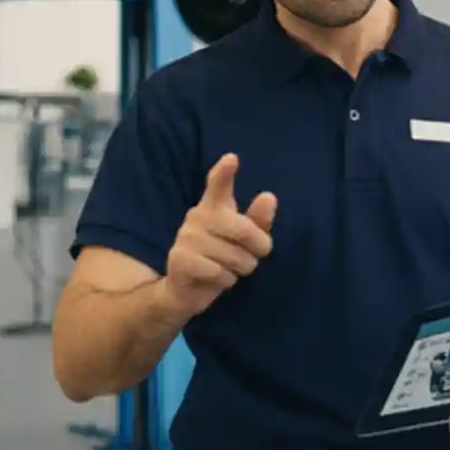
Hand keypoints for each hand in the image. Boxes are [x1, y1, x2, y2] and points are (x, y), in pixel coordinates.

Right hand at [160, 153, 276, 317]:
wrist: (186, 290)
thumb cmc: (221, 258)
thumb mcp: (243, 240)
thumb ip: (258, 221)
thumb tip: (269, 196)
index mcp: (214, 206)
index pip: (217, 184)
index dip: (224, 172)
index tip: (232, 159)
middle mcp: (197, 216)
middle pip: (242, 228)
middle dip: (258, 248)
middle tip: (255, 258)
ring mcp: (186, 237)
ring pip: (234, 256)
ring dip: (241, 269)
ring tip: (230, 269)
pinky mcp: (180, 260)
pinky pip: (219, 273)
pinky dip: (226, 281)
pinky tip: (216, 279)